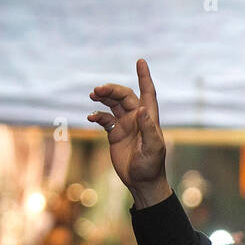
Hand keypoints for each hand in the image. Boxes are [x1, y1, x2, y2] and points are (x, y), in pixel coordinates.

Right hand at [89, 59, 170, 207]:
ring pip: (113, 104)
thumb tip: (141, 109)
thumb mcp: (153, 148)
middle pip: (124, 96)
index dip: (144, 77)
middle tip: (98, 91)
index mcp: (149, 118)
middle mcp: (137, 119)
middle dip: (112, 90)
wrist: (142, 183)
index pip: (147, 92)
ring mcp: (126, 125)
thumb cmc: (151, 166)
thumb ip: (148, 129)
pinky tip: (91, 117)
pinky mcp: (115, 134)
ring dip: (103, 98)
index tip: (140, 61)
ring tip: (92, 96)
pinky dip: (97, 115)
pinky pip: (105, 119)